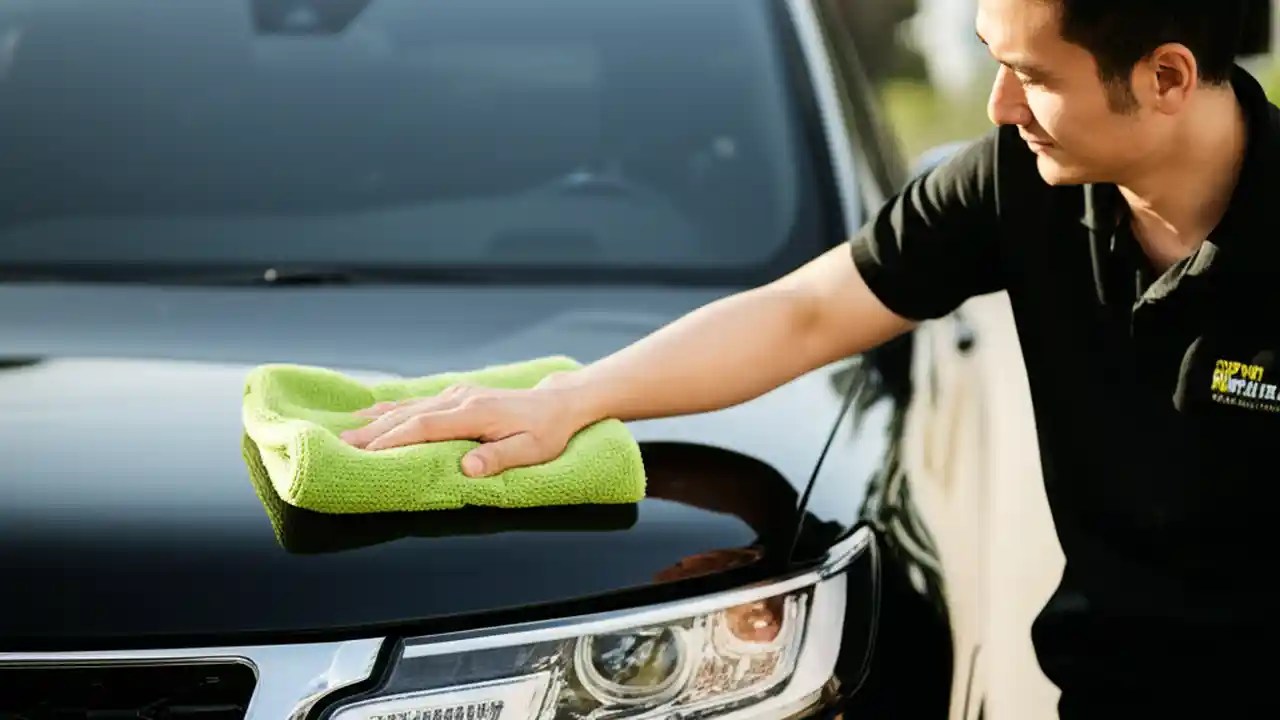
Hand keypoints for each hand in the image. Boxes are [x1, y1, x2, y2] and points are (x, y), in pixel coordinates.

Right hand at [340, 380, 589, 477]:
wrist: (559, 403)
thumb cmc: (548, 431)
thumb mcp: (533, 450)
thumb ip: (500, 458)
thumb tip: (467, 468)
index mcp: (476, 413)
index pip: (426, 427)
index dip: (395, 440)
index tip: (368, 453)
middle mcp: (461, 399)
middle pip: (409, 415)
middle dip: (374, 431)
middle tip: (342, 446)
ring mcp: (458, 394)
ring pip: (410, 408)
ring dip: (377, 421)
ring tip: (346, 433)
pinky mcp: (458, 395)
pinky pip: (418, 402)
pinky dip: (392, 408)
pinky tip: (370, 413)